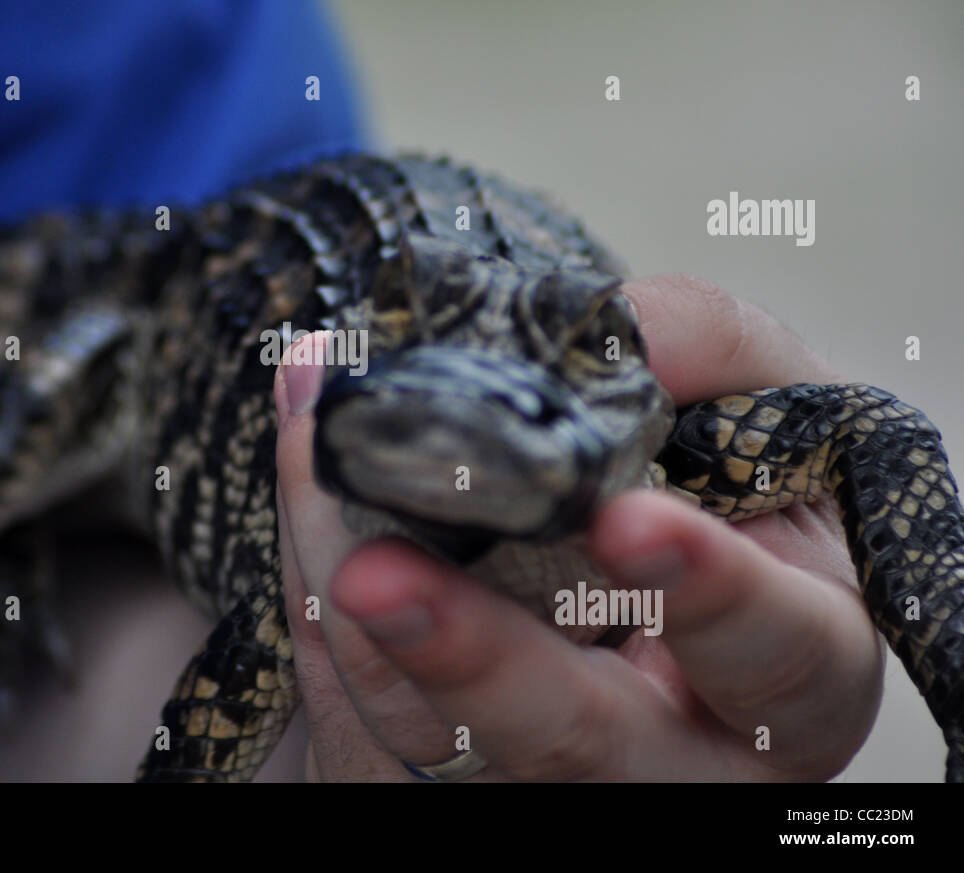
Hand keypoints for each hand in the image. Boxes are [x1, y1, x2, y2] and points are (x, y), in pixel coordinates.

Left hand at [273, 273, 883, 780]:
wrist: (613, 550)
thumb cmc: (719, 488)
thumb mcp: (754, 411)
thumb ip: (713, 350)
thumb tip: (614, 321)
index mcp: (785, 668)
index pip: (772, 652)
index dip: (709, 594)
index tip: (626, 522)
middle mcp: (666, 751)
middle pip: (572, 741)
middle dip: (473, 664)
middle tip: (375, 575)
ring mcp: (541, 775)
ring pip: (432, 735)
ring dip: (348, 608)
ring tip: (314, 461)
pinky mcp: (445, 773)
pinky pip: (359, 715)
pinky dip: (319, 605)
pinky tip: (311, 497)